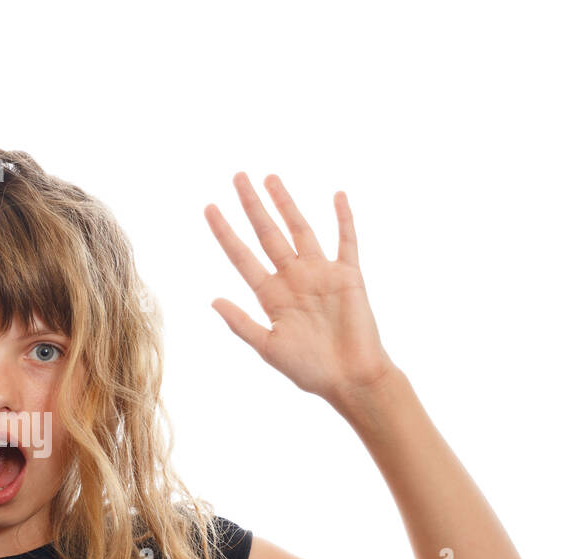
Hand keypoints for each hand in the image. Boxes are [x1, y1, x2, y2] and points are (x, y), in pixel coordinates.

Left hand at [204, 172, 395, 408]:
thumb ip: (241, 323)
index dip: (225, 233)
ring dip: (286, 204)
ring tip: (270, 178)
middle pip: (268, 234)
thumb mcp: (268, 347)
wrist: (350, 379)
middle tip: (237, 176)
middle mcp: (293, 278)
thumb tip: (212, 301)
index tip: (209, 208)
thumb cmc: (310, 369)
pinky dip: (343, 219)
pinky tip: (337, 196)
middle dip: (252, 206)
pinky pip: (346, 241)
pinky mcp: (348, 276)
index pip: (242, 256)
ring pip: (300, 230)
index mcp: (271, 295)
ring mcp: (320, 274)